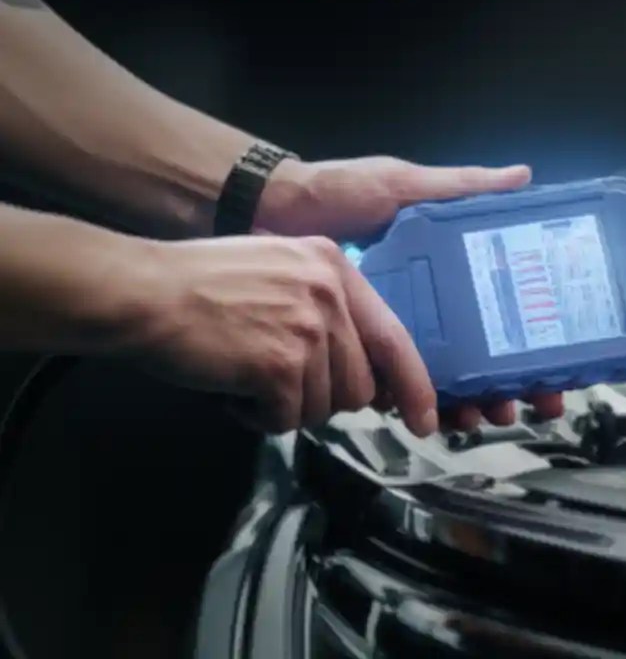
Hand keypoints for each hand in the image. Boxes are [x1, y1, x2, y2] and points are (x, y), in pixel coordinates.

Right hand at [125, 235, 429, 433]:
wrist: (141, 292)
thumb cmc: (199, 285)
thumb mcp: (280, 272)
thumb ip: (327, 311)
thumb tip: (367, 378)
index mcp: (336, 266)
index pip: (394, 337)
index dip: (414, 386)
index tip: (423, 420)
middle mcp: (330, 294)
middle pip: (359, 386)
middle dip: (323, 398)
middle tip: (277, 384)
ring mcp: (309, 330)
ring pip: (325, 407)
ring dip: (284, 407)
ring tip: (244, 376)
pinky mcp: (281, 367)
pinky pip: (286, 420)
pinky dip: (255, 416)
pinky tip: (230, 388)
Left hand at [247, 155, 563, 428]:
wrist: (268, 210)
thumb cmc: (338, 191)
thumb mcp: (403, 184)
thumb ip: (460, 186)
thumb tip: (525, 177)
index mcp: (448, 266)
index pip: (501, 313)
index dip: (529, 348)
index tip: (553, 376)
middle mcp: (430, 300)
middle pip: (480, 354)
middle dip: (503, 386)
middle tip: (516, 407)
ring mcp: (395, 325)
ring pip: (443, 374)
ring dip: (466, 400)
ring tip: (475, 417)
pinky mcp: (357, 343)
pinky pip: (391, 379)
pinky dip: (411, 399)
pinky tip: (426, 416)